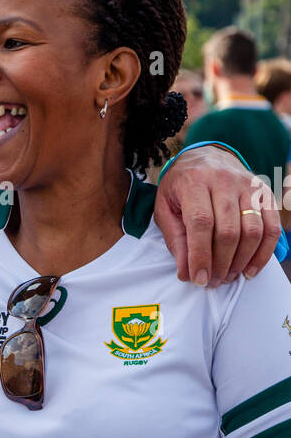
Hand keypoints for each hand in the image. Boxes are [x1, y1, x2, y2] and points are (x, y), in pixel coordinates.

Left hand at [155, 147, 279, 285]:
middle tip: (213, 281)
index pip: (201, 222)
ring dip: (242, 261)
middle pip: (229, 230)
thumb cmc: (181, 186)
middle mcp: (223, 180)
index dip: (201, 255)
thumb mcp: (165, 208)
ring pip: (252, 230)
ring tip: (228, 276)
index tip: (198, 279)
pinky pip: (271, 226)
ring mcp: (247, 186)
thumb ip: (175, 239)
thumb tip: (185, 273)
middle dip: (221, 263)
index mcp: (194, 182)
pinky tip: (250, 269)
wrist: (206, 156)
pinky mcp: (264, 193)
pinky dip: (264, 252)